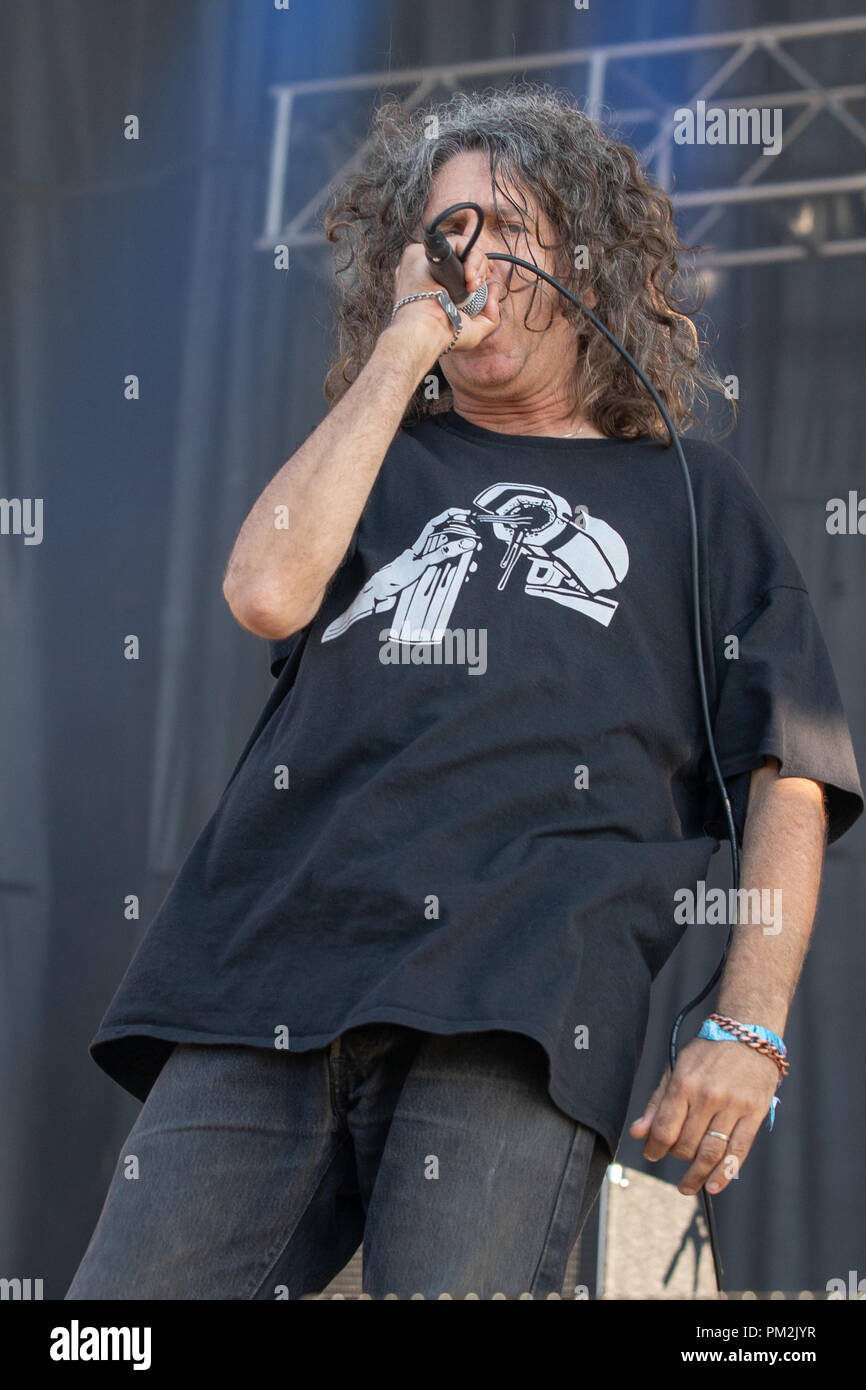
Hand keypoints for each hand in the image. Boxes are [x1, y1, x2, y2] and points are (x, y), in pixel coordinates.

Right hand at [392, 237, 500, 352]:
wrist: (425, 331)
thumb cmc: (443, 335)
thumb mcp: (473, 330)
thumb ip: (490, 314)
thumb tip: (494, 288)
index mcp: (433, 289)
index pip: (459, 271)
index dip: (474, 276)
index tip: (477, 289)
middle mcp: (427, 272)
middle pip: (462, 257)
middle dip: (478, 270)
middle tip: (476, 287)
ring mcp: (423, 261)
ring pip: (462, 248)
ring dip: (476, 263)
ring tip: (472, 283)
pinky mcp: (423, 252)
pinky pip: (457, 242)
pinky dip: (470, 255)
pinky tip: (468, 276)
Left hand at [628, 1038, 779, 1195]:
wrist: (748, 1035)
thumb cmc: (708, 1052)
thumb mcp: (676, 1068)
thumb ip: (656, 1102)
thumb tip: (637, 1132)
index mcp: (684, 1083)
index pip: (664, 1128)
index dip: (654, 1148)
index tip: (650, 1155)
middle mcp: (708, 1096)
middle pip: (687, 1144)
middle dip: (676, 1156)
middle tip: (674, 1156)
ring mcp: (733, 1106)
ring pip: (711, 1152)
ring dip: (697, 1175)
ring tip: (688, 1186)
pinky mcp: (755, 1113)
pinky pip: (739, 1151)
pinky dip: (725, 1173)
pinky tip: (713, 1185)